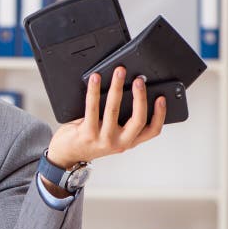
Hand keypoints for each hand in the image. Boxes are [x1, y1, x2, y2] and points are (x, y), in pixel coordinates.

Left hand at [47, 66, 165, 169]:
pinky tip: (95, 80)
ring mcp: (103, 139)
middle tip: (139, 80)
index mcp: (127, 142)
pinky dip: (94, 91)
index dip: (160, 115)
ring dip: (117, 88)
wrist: (65, 155)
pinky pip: (92, 108)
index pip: (151, 131)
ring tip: (118, 73)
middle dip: (140, 97)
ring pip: (114, 110)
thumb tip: (126, 91)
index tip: (161, 98)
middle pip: (138, 119)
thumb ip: (120, 122)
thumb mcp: (110, 135)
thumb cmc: (87, 141)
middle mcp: (118, 142)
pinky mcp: (87, 133)